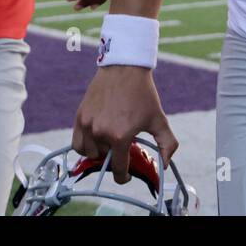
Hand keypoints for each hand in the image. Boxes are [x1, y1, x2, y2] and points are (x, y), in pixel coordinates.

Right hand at [73, 67, 178, 181]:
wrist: (124, 69)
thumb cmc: (143, 94)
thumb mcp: (159, 119)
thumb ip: (168, 144)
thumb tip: (165, 164)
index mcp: (120, 136)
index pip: (118, 169)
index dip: (123, 176)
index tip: (126, 176)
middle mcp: (101, 133)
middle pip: (103, 160)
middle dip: (113, 157)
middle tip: (121, 147)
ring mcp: (88, 125)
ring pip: (88, 153)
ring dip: (98, 152)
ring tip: (109, 141)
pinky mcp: (79, 117)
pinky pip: (77, 143)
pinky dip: (85, 145)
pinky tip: (95, 138)